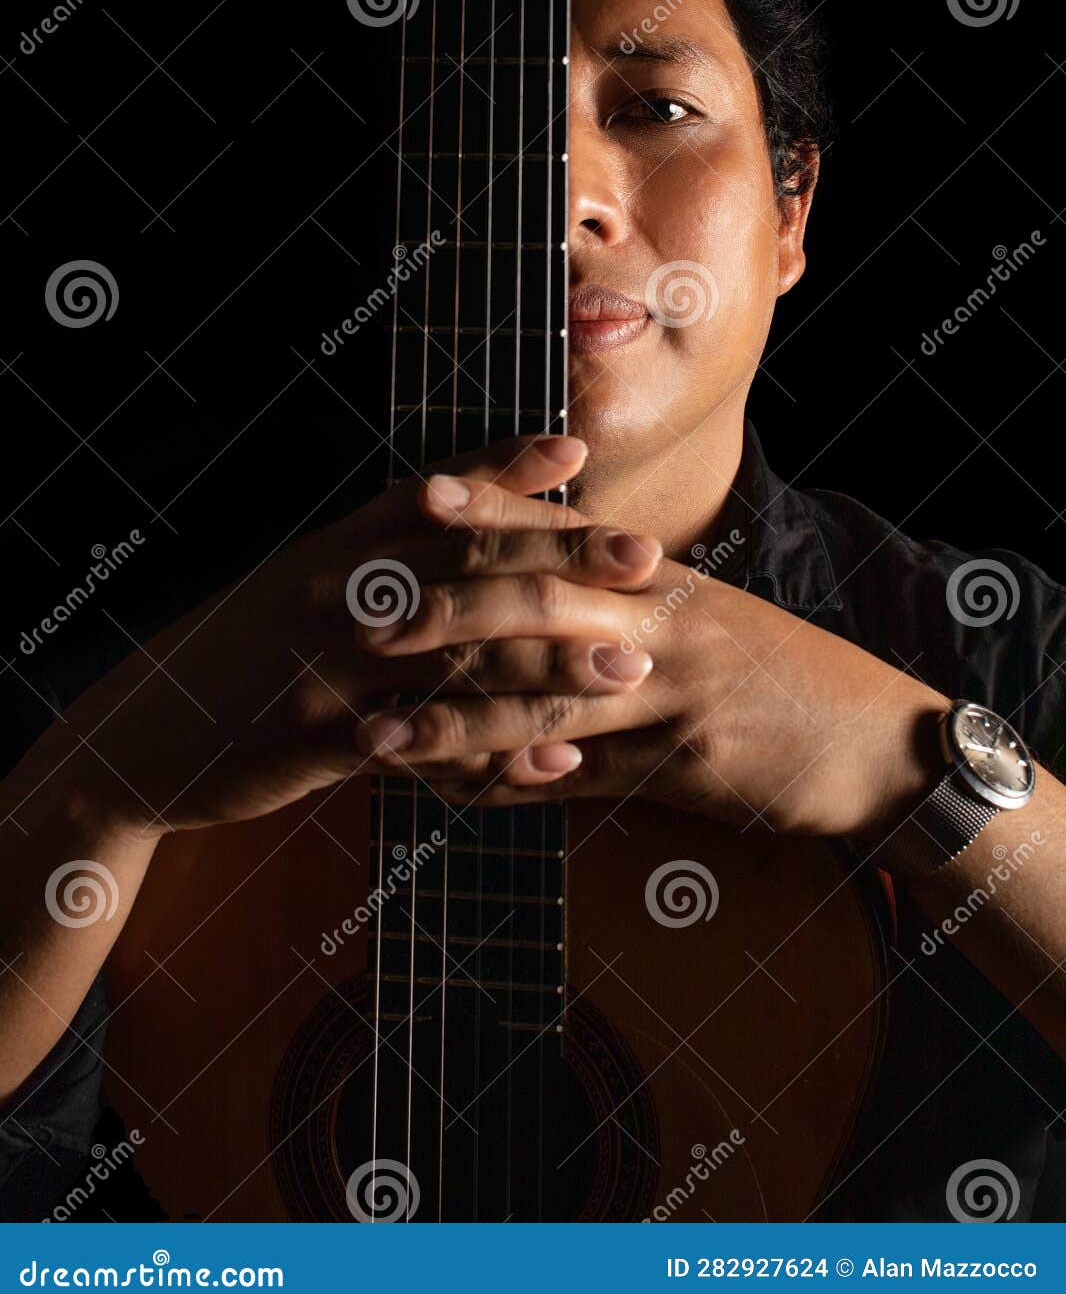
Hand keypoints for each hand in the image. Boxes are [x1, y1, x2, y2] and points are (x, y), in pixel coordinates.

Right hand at [61, 433, 626, 836]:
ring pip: (457, 661)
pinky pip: (424, 751)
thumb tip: (444, 503)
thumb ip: (370, 550)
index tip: (579, 449)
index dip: (505, 471)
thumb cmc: (241, 655)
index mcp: (331, 553)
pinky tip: (556, 761)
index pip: (429, 499)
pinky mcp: (319, 744)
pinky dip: (495, 757)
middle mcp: (333, 599)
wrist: (144, 734)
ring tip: (629, 664)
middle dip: (560, 558)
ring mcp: (326, 670)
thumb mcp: (297, 585)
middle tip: (644, 556)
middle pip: (460, 567)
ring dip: (551, 664)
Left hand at [346, 443, 949, 842]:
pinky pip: (579, 784)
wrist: (887, 749)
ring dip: (451, 722)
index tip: (418, 495)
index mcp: (674, 583)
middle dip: (444, 612)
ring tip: (376, 735)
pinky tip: (451, 798)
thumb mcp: (725, 624)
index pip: (570, 533)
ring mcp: (675, 698)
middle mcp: (668, 625)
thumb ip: (644, 608)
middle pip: (538, 605)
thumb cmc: (799, 682)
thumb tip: (564, 596)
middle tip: (363, 622)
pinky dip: (510, 792)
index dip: (492, 511)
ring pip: (542, 704)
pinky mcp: (683, 773)